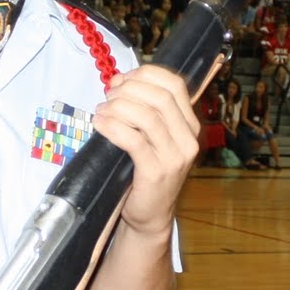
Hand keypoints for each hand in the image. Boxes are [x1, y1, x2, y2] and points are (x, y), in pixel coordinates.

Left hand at [92, 65, 201, 238]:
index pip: (175, 84)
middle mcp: (188, 139)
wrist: (150, 215)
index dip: (146, 74)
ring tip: (101, 111)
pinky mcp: (156, 172)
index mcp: (189, 125)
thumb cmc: (146, 172)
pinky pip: (134, 140)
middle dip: (129, 90)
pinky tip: (100, 124)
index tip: (122, 80)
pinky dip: (113, 127)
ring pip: (147, 116)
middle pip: (161, 97)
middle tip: (108, 96)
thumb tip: (118, 82)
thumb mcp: (153, 137)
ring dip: (118, 107)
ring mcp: (174, 157)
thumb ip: (143, 110)